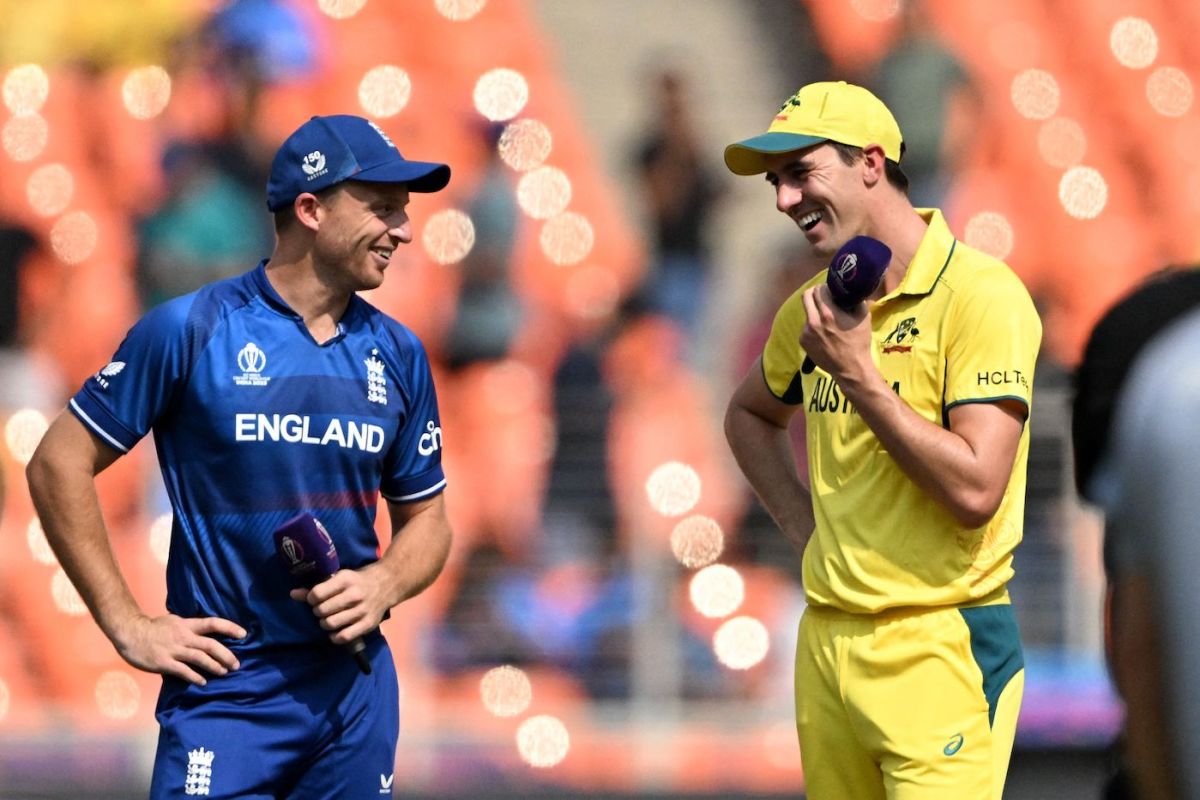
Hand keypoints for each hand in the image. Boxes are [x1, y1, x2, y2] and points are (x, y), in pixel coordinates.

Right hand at [113, 613, 244, 685]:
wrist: (129, 632)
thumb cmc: (152, 628)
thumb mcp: (174, 621)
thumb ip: (189, 627)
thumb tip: (204, 632)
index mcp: (187, 625)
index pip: (213, 623)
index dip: (230, 628)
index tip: (244, 634)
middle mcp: (183, 637)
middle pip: (210, 645)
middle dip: (226, 655)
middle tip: (236, 664)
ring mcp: (173, 650)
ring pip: (200, 658)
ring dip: (214, 666)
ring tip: (224, 672)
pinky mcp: (164, 663)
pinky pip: (183, 671)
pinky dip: (195, 677)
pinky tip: (203, 682)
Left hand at [290, 566, 387, 646]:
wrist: (387, 584)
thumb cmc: (357, 581)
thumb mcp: (339, 578)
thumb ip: (317, 587)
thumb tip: (293, 594)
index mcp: (345, 580)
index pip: (317, 594)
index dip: (311, 598)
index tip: (316, 599)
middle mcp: (354, 595)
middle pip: (321, 611)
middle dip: (318, 611)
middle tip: (323, 609)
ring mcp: (362, 611)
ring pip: (330, 624)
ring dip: (325, 623)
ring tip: (329, 618)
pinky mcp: (367, 624)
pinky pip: (343, 636)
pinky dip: (335, 636)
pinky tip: (336, 631)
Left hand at [800, 284, 872, 382]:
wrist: (850, 368)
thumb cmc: (859, 342)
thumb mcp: (864, 318)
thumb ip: (856, 300)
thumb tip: (849, 291)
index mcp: (828, 314)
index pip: (818, 290)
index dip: (825, 288)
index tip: (830, 291)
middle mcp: (813, 321)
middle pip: (806, 296)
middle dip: (815, 293)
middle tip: (823, 296)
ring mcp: (806, 332)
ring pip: (806, 312)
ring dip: (815, 311)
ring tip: (826, 319)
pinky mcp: (802, 341)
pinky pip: (805, 326)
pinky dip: (813, 324)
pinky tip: (823, 332)